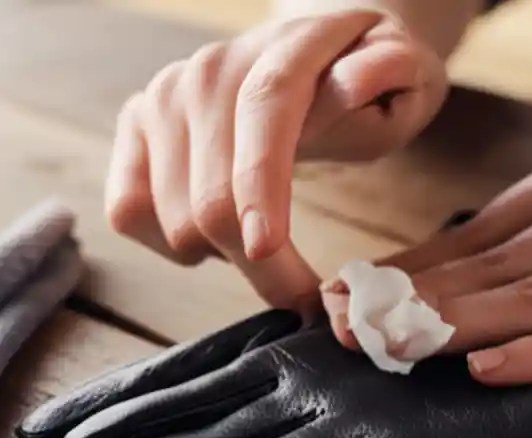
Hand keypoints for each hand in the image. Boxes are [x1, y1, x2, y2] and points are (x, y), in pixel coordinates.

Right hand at [106, 9, 448, 308]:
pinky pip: (128, 213)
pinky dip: (169, 244)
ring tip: (257, 228)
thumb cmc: (365, 76)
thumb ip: (387, 72)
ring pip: (174, 220)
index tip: (265, 247)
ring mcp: (163, 96)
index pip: (263, 109)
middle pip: (211, 195)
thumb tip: (349, 85)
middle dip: (261, 266)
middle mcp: (209, 70)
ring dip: (220, 255)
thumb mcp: (404, 72)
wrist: (316, 51)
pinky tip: (211, 231)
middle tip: (303, 295)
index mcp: (284, 48)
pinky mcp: (133, 125)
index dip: (259, 183)